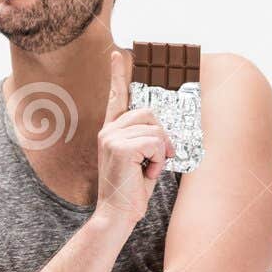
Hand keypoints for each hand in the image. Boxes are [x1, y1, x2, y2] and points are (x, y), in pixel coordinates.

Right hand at [95, 48, 174, 228]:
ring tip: (148, 170)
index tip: (118, 55)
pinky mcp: (119, 146)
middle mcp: (108, 130)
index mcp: (111, 132)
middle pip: (148, 112)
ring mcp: (111, 137)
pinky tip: (146, 174)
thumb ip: (146, 141)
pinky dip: (158, 160)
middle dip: (161, 135)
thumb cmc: (130, 193)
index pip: (116, 97)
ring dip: (160, 151)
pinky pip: (155, 142)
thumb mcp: (140, 161)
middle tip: (160, 159)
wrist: (116, 216)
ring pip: (154, 129)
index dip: (118, 74)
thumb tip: (163, 131)